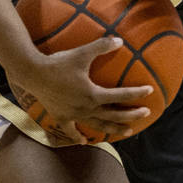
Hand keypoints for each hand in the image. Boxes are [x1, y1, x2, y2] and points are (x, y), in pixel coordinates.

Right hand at [10, 37, 152, 144]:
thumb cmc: (58, 63)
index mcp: (93, 94)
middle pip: (114, 115)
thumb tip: (120, 40)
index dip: (137, 93)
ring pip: (98, 125)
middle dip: (132, 115)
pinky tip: (84, 142)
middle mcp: (86, 108)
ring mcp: (74, 115)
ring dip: (114, 129)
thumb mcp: (82, 53)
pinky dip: (77, 137)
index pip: (121, 96)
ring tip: (128, 131)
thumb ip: (101, 46)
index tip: (149, 91)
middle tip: (146, 113)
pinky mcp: (61, 117)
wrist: (33, 73)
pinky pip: (70, 131)